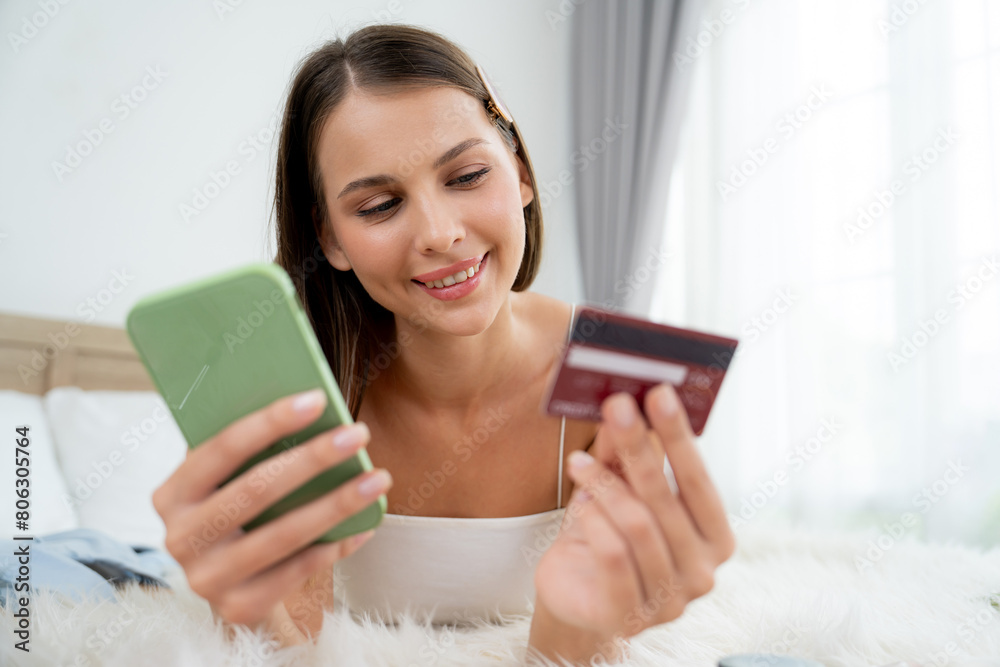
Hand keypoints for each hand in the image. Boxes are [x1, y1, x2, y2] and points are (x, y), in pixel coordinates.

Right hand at [152, 388, 391, 636]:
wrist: (231, 588)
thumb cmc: (240, 516)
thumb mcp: (229, 483)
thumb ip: (252, 453)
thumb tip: (313, 409)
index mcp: (173, 494)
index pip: (222, 448)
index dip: (270, 422)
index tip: (318, 399)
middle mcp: (181, 537)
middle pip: (256, 488)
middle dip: (313, 457)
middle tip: (358, 433)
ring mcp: (206, 578)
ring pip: (284, 533)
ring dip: (338, 503)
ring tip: (378, 478)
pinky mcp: (238, 607)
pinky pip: (298, 571)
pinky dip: (336, 545)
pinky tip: (366, 524)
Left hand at [531, 384, 734, 658]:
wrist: (576, 600)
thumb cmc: (607, 540)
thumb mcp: (621, 493)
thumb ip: (629, 457)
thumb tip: (628, 404)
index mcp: (716, 539)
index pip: (700, 481)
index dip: (680, 437)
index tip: (659, 394)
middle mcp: (702, 573)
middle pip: (666, 498)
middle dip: (638, 447)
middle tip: (615, 408)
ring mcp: (669, 600)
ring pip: (638, 525)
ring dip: (604, 486)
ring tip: (579, 463)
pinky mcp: (629, 616)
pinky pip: (613, 555)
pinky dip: (594, 521)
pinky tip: (580, 504)